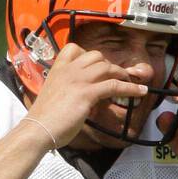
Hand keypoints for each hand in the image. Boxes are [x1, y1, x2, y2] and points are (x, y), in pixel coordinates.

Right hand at [25, 42, 150, 147]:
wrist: (37, 129)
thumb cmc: (43, 120)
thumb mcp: (53, 98)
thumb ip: (65, 92)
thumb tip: (77, 99)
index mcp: (57, 69)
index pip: (73, 48)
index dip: (87, 55)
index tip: (95, 65)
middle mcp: (68, 70)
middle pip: (96, 56)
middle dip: (109, 65)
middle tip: (116, 77)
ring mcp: (78, 80)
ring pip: (107, 67)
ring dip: (122, 74)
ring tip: (131, 83)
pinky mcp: (87, 93)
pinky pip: (114, 85)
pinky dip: (130, 88)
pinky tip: (140, 92)